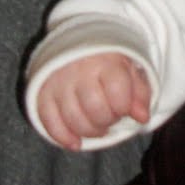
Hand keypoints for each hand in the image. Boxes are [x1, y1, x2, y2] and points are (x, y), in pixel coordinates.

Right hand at [35, 52, 150, 150]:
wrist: (74, 42)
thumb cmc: (107, 61)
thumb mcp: (130, 69)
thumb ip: (140, 92)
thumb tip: (142, 118)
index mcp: (105, 61)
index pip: (118, 92)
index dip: (124, 107)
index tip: (124, 106)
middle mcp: (79, 71)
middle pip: (95, 109)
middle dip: (108, 121)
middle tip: (110, 117)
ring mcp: (58, 82)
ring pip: (73, 119)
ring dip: (89, 131)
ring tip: (97, 126)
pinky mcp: (42, 92)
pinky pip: (49, 121)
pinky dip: (62, 137)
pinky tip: (75, 142)